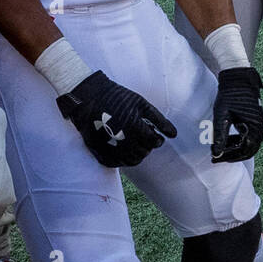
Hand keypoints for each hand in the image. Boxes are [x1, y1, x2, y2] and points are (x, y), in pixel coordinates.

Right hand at [56, 71, 176, 166]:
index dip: (157, 140)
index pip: (153, 143)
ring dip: (137, 154)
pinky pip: (116, 163)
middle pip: (143, 153)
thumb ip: (159, 120)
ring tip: (136, 143)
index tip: (155, 135)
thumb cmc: (118, 98)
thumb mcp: (141, 104)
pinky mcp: (98, 152)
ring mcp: (109, 148)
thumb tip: (174, 134)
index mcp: (134, 128)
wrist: (89, 98)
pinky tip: (124, 149)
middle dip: (147, 146)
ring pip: (131, 161)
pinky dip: (123, 159)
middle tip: (145, 138)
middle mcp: (122, 141)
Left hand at [211, 66, 262, 162]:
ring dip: (236, 147)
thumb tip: (216, 153)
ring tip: (221, 146)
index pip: (245, 151)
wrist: (238, 78)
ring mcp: (259, 122)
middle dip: (233, 154)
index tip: (216, 158)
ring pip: (250, 143)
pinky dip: (239, 139)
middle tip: (217, 156)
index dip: (230, 157)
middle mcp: (260, 127)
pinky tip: (228, 137)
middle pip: (249, 149)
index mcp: (254, 127)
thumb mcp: (222, 116)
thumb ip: (220, 136)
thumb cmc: (230, 95)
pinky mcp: (255, 119)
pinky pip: (250, 135)